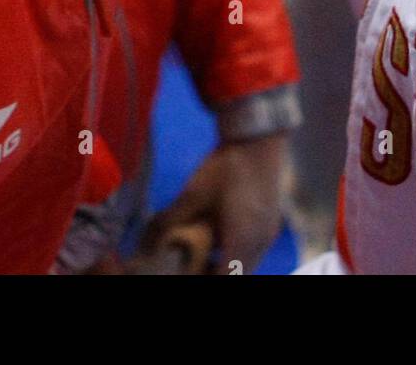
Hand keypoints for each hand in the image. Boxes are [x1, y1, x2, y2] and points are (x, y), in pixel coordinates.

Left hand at [136, 133, 287, 274]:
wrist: (258, 137)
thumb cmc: (227, 165)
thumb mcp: (195, 193)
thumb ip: (171, 218)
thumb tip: (146, 237)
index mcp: (241, 241)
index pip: (226, 278)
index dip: (205, 278)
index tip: (188, 272)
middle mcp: (260, 244)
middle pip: (239, 276)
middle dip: (215, 274)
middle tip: (191, 266)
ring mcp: (268, 235)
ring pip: (248, 266)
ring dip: (227, 265)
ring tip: (204, 255)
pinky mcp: (270, 225)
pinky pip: (253, 252)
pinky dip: (236, 253)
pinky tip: (219, 239)